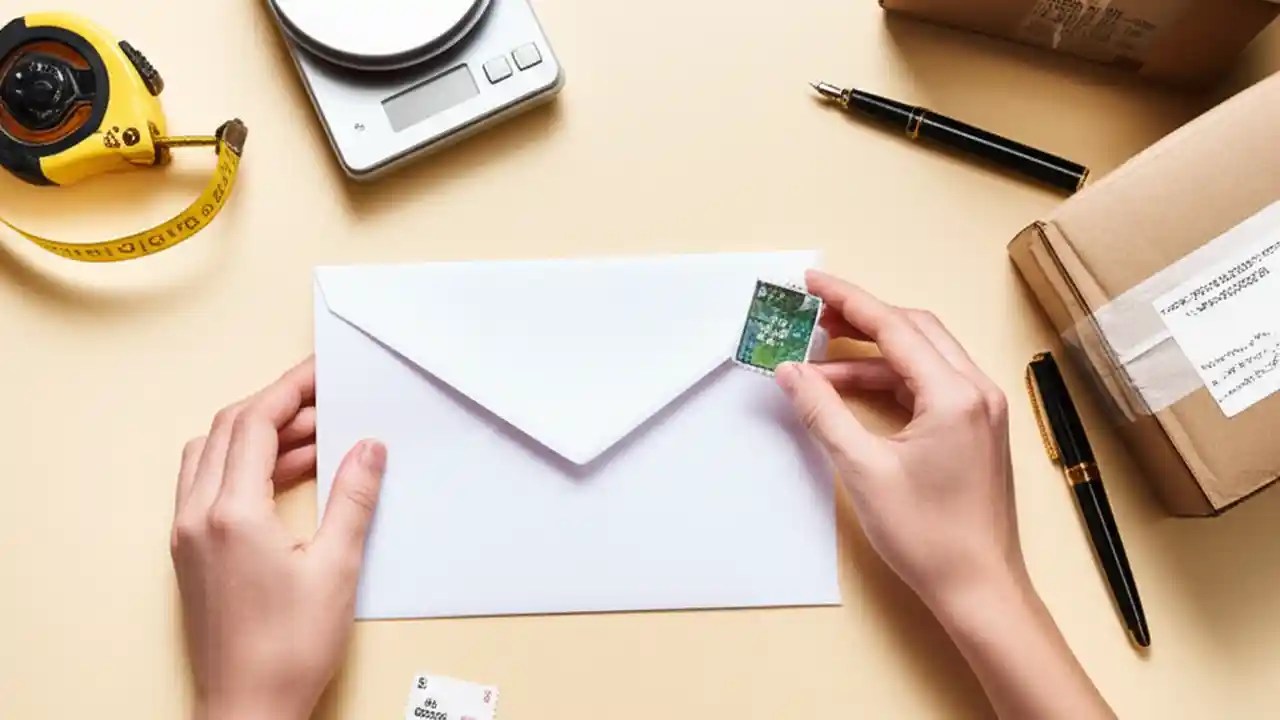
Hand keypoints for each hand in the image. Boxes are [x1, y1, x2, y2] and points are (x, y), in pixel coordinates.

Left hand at [170, 358, 386, 719]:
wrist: (248, 709)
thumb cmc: (287, 651)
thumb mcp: (336, 568)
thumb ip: (353, 498)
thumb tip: (368, 449)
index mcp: (231, 514)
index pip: (254, 424)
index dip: (289, 389)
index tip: (318, 372)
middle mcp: (197, 517)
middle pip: (228, 431)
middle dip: (277, 406)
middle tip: (324, 400)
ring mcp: (187, 535)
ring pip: (212, 455)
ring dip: (258, 435)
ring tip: (314, 438)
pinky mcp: (190, 553)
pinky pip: (209, 485)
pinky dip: (244, 466)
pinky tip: (287, 477)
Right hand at [776, 270, 1021, 607]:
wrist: (979, 588)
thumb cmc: (930, 538)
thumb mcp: (863, 470)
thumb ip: (823, 412)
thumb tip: (791, 372)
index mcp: (954, 395)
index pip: (894, 327)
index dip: (848, 300)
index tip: (812, 283)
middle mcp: (976, 392)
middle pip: (913, 330)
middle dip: (860, 318)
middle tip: (812, 316)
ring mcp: (981, 411)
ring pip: (922, 357)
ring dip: (871, 355)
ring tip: (819, 363)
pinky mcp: (976, 430)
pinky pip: (929, 385)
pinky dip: (890, 381)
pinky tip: (852, 393)